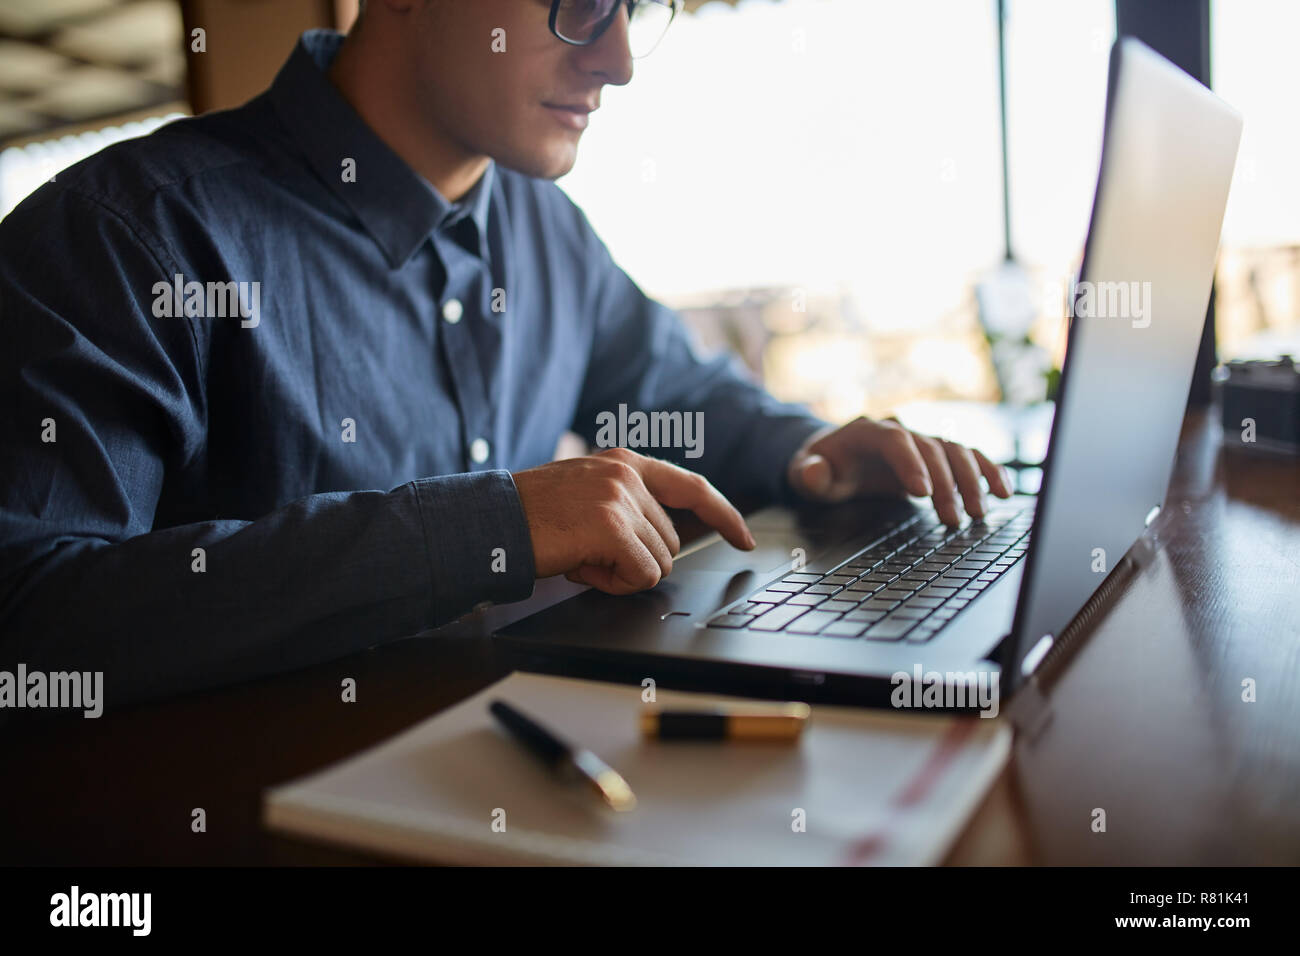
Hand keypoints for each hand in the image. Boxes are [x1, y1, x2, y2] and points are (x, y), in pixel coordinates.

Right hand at [513, 447, 755, 593]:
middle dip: (637, 559)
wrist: (490, 522)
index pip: (692, 487)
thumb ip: (628, 504)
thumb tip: (662, 543)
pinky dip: (613, 583)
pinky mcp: (613, 526)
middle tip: (590, 553)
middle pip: (671, 541)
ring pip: (658, 562)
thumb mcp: (587, 494)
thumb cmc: (532, 517)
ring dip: (621, 573)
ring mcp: (621, 498)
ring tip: (580, 556)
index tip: (744, 539)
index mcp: (625, 462)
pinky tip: (581, 567)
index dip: (724, 516)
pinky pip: (641, 575)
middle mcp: (627, 474)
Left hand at [787, 416, 1013, 524]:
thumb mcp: (805, 471)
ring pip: (956, 451)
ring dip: (973, 480)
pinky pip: (968, 458)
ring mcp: (921, 442)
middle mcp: (901, 431)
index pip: (896, 441)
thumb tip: (813, 472)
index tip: (923, 493)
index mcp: (868, 431)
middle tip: (954, 519)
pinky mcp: (936, 456)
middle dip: (946, 484)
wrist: (834, 456)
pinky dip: (988, 472)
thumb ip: (808, 473)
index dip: (912, 463)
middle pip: (932, 449)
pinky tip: (1004, 492)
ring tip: (980, 513)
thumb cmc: (821, 466)